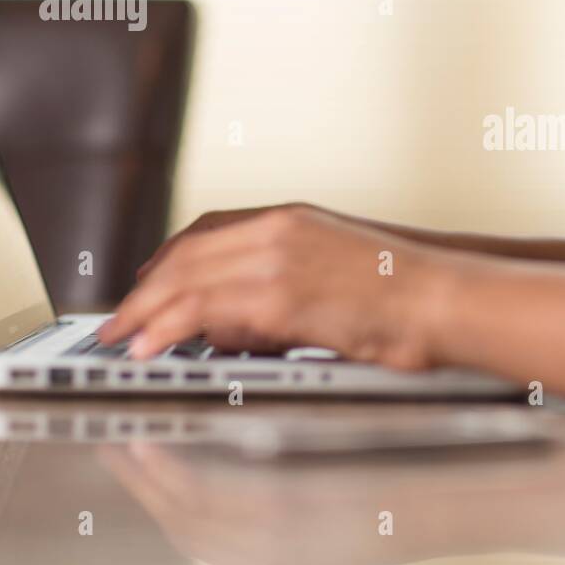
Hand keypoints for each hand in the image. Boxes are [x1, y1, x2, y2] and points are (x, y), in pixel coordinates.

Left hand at [98, 204, 445, 367]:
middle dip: (144, 290)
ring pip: (186, 278)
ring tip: (121, 339)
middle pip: (186, 253)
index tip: (146, 283)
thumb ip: (285, 291)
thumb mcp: (338, 273)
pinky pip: (204, 308)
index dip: (168, 260)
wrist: (446, 298)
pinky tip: (151, 346)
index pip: (207, 230)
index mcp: (293, 218)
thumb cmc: (406, 295)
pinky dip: (167, 327)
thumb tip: (242, 324)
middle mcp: (278, 229)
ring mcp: (278, 258)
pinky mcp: (282, 294)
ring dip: (145, 311)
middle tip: (118, 321)